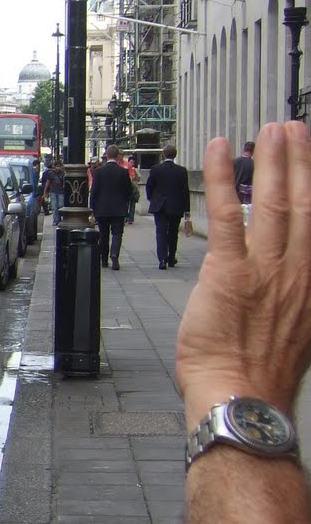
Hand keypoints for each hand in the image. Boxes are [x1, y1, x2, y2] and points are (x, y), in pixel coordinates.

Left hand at [176, 122, 310, 421]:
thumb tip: (294, 281)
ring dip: (273, 160)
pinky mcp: (231, 269)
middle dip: (302, 161)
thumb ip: (299, 297)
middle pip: (307, 202)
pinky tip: (220, 149)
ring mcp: (268, 267)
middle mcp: (301, 269)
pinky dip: (225, 176)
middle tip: (295, 128)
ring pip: (276, 200)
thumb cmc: (262, 371)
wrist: (243, 396)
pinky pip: (229, 212)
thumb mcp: (301, 330)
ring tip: (272, 129)